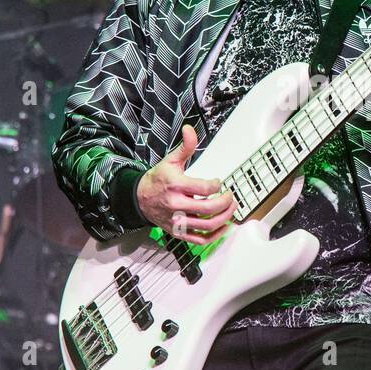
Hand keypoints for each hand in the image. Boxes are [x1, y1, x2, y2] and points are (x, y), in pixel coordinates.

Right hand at [135, 123, 234, 244]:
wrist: (139, 199)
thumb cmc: (157, 180)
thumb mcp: (170, 160)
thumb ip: (185, 146)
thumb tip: (190, 130)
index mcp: (176, 186)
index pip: (205, 189)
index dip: (217, 185)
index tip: (217, 182)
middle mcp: (176, 205)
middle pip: (209, 209)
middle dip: (225, 203)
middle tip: (230, 197)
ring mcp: (177, 221)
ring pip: (207, 225)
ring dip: (224, 218)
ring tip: (231, 210)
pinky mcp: (179, 232)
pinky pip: (199, 239)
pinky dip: (215, 235)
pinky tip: (222, 226)